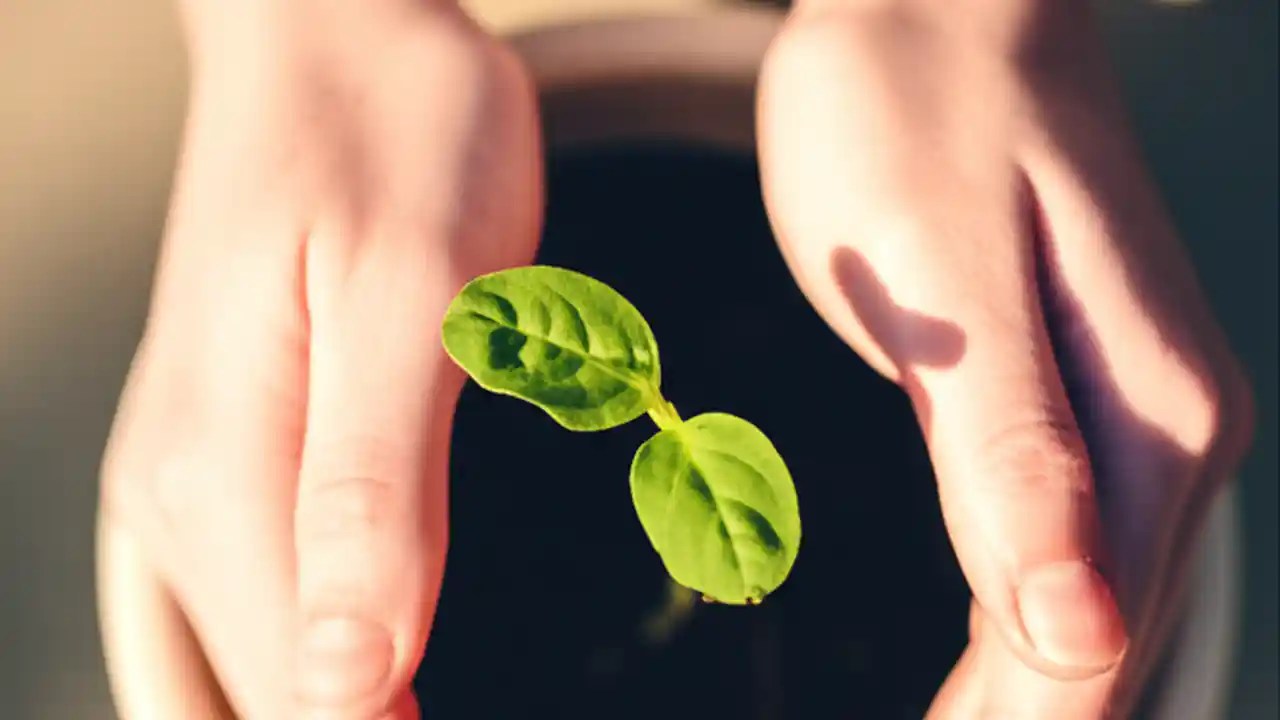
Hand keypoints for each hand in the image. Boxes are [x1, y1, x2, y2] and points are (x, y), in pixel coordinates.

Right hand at [97, 3, 540, 717]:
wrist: (336, 31)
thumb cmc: (393, 134)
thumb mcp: (409, 298)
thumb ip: (372, 494)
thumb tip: (347, 684)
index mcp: (225, 469)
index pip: (300, 694)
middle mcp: (188, 486)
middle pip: (280, 686)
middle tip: (474, 714)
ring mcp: (206, 464)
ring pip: (279, 644)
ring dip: (365, 692)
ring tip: (444, 699)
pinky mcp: (241, 440)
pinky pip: (284, 579)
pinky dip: (347, 632)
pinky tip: (399, 639)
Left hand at [757, 1, 1253, 715]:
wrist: (931, 0)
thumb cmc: (914, 110)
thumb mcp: (945, 281)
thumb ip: (1014, 459)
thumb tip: (1078, 638)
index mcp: (1151, 420)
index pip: (1095, 645)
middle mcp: (1170, 429)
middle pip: (1107, 643)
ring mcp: (1131, 409)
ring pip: (1089, 603)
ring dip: (1023, 691)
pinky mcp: (1077, 388)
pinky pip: (1059, 539)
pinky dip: (1017, 620)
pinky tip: (987, 654)